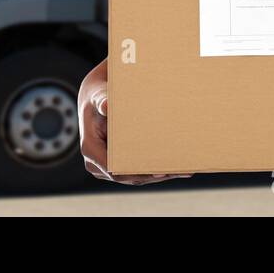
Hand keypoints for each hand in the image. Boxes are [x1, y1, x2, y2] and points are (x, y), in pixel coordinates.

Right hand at [78, 58, 192, 184]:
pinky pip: (137, 170)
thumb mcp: (99, 95)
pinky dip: (156, 168)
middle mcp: (96, 161)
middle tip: (177, 171)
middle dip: (153, 175)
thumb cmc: (99, 95)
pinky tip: (176, 166)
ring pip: (135, 176)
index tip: (157, 172)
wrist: (97, 98)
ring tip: (183, 170)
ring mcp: (106, 165)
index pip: (114, 168)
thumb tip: (106, 106)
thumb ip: (102, 100)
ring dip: (158, 174)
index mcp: (90, 148)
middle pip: (127, 176)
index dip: (136, 172)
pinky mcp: (118, 163)